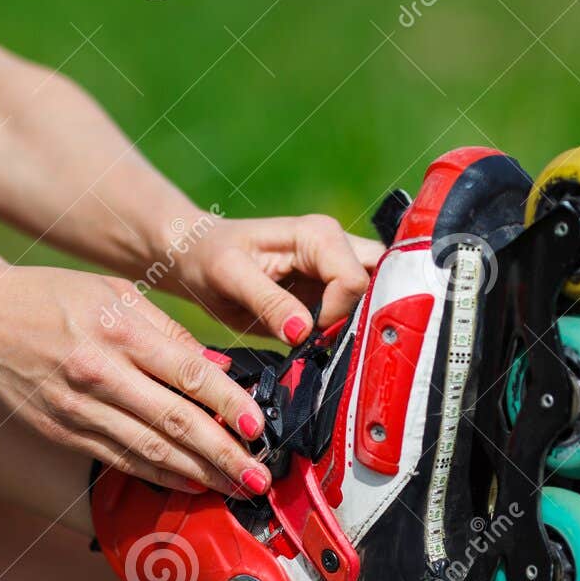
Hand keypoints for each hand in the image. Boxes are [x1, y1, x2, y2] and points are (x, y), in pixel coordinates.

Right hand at [0, 264, 271, 495]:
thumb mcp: (116, 292)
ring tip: (235, 488)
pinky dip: (159, 476)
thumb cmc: (53, 297)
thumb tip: (219, 368)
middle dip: (224, 455)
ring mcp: (80, 409)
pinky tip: (189, 484)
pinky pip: (122, 460)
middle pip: (176, 423)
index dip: (229, 405)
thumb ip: (169, 331)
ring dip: (199, 475)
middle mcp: (101, 374)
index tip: (258, 427)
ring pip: (151, 451)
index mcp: (119, 330)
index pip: (189, 374)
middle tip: (260, 478)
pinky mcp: (65, 432)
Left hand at [166, 213, 383, 344]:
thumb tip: (303, 332)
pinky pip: (358, 316)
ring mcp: (338, 272)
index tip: (305, 332)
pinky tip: (326, 346)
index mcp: (319, 235)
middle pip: (382, 285)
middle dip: (365, 318)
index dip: (337, 313)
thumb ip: (268, 302)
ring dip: (359, 328)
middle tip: (332, 341)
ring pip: (377, 301)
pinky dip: (348, 335)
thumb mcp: (230, 276)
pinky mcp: (332, 295)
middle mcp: (338, 249)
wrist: (197, 259)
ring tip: (327, 344)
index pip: (356, 280)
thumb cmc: (209, 257)